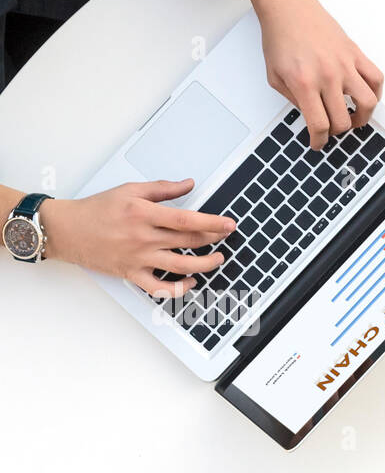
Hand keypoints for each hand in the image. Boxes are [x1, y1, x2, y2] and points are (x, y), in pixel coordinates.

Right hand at [40, 181, 232, 298]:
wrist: (67, 229)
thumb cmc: (97, 209)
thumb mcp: (129, 190)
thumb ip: (162, 189)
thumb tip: (189, 184)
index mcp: (143, 214)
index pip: (187, 220)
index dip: (212, 223)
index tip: (229, 224)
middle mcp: (144, 237)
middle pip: (189, 242)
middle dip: (213, 239)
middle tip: (226, 236)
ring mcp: (139, 258)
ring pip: (182, 266)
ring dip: (206, 265)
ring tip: (218, 259)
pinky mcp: (132, 274)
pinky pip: (161, 288)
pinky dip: (179, 288)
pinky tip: (191, 282)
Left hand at [218, 0, 382, 150]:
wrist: (287, 7)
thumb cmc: (280, 37)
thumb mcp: (275, 76)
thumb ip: (293, 100)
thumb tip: (312, 115)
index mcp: (304, 83)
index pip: (319, 125)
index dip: (319, 140)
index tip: (318, 143)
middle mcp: (327, 76)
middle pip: (342, 120)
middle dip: (336, 131)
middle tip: (331, 128)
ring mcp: (344, 64)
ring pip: (367, 103)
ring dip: (363, 117)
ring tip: (356, 117)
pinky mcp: (355, 53)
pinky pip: (376, 79)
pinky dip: (375, 92)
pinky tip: (366, 95)